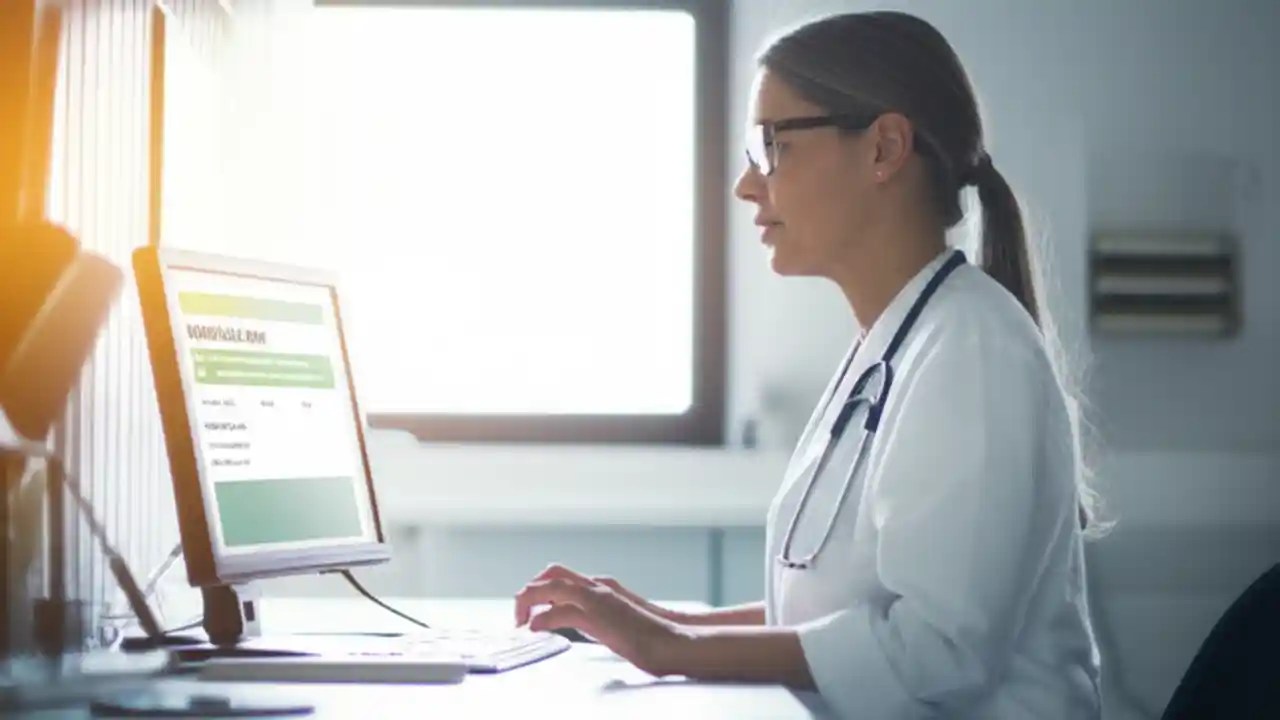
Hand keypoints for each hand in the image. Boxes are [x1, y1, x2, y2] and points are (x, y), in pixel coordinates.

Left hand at [514, 564, 688, 675]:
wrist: (672, 639)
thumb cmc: (651, 634)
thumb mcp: (619, 618)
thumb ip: (599, 616)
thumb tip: (581, 623)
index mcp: (603, 586)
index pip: (563, 576)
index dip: (542, 589)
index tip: (532, 607)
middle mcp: (597, 585)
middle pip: (551, 573)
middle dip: (531, 589)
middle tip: (520, 613)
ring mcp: (597, 597)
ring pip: (549, 586)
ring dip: (528, 601)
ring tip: (520, 621)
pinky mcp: (596, 614)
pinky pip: (557, 611)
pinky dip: (540, 619)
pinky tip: (534, 628)